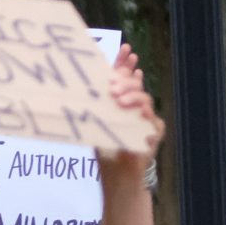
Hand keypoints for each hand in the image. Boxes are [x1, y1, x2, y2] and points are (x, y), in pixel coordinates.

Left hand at [98, 44, 162, 179]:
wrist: (116, 176)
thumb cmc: (103, 150)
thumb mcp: (93, 124)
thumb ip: (90, 107)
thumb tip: (71, 89)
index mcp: (121, 101)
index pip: (125, 78)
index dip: (125, 63)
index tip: (125, 49)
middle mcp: (136, 107)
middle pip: (135, 84)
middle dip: (125, 80)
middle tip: (111, 83)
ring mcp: (147, 118)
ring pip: (144, 99)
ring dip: (131, 96)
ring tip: (117, 99)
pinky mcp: (154, 131)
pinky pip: (151, 117)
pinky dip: (142, 113)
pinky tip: (135, 111)